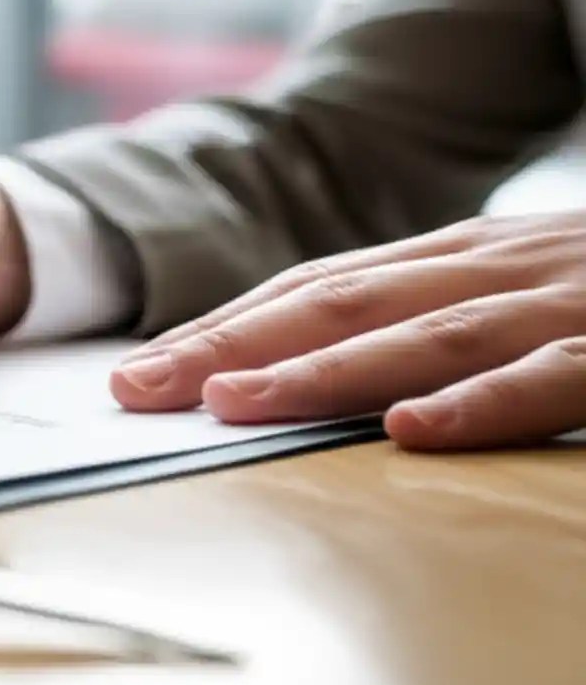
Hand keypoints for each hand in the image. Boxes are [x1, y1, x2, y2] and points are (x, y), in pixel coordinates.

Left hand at [112, 212, 585, 450]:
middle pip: (336, 304)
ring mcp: (560, 301)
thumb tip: (315, 361)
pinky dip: (483, 403)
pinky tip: (412, 430)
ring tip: (234, 403)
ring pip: (423, 335)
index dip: (222, 324)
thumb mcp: (499, 284)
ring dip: (321, 371)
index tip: (143, 368)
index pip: (312, 287)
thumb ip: (418, 312)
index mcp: (452, 254)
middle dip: (230, 344)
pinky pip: (554, 377)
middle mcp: (490, 265)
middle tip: (140, 387)